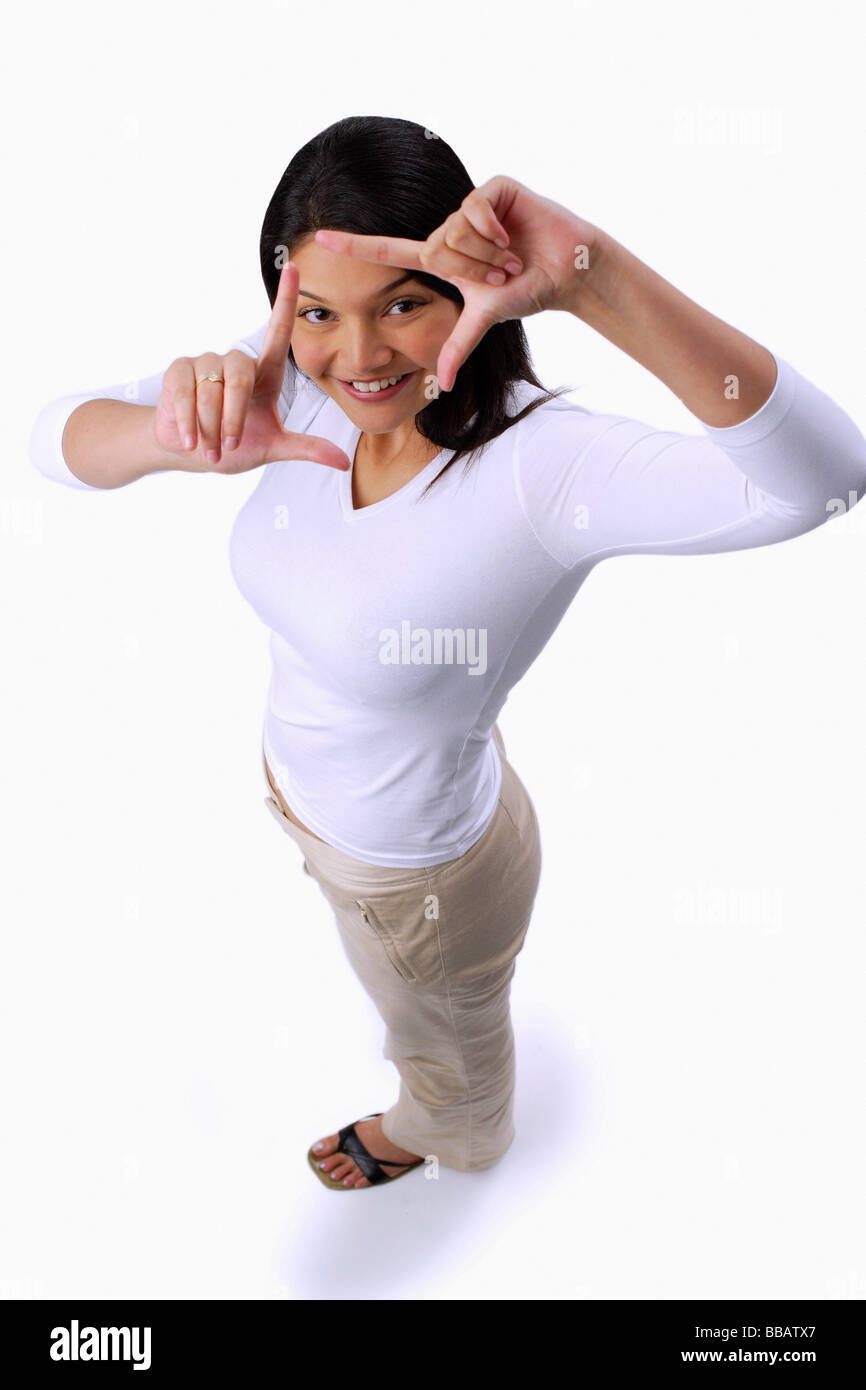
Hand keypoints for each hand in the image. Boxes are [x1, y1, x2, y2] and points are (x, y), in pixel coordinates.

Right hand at [153, 262, 350, 473]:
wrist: (192, 452)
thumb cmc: (235, 445)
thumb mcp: (273, 448)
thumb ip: (305, 449)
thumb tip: (344, 463)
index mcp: (265, 373)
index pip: (279, 330)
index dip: (286, 299)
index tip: (296, 267)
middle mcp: (237, 361)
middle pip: (238, 379)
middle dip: (232, 419)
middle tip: (229, 446)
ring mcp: (207, 362)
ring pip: (209, 390)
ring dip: (209, 426)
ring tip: (210, 445)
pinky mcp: (179, 370)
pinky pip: (184, 391)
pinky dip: (187, 420)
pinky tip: (189, 438)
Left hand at [314, 175, 599, 391]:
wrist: (564, 271)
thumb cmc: (526, 291)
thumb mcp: (485, 319)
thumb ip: (459, 346)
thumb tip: (445, 386)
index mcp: (440, 257)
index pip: (388, 251)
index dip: (355, 247)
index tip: (319, 239)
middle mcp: (450, 229)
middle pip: (436, 248)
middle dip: (472, 271)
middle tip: (500, 275)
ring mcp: (470, 207)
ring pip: (455, 231)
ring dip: (486, 254)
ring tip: (511, 257)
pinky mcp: (493, 189)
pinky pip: (475, 209)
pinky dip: (493, 229)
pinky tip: (512, 234)